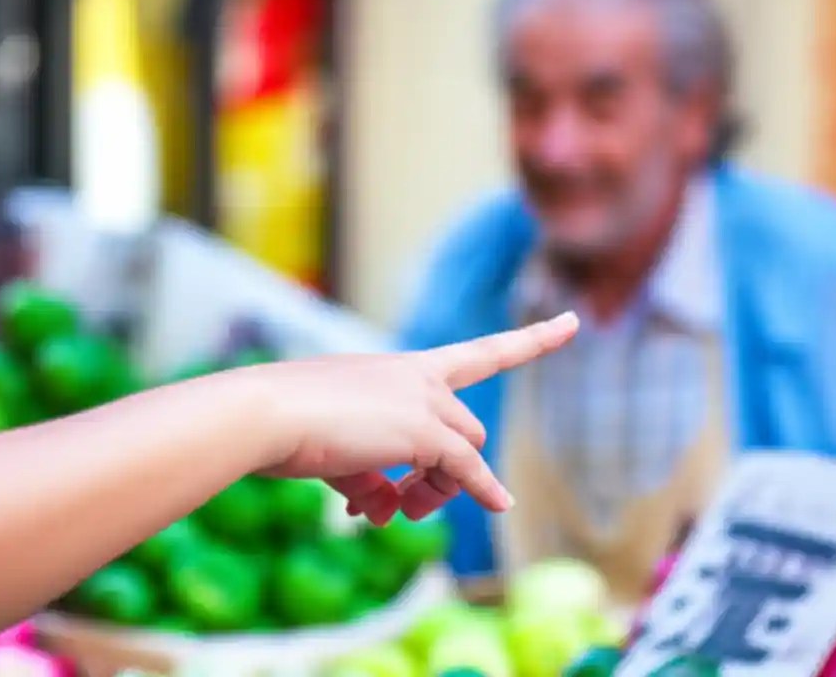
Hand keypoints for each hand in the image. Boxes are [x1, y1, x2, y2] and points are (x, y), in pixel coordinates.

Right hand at [246, 312, 578, 523]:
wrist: (263, 414)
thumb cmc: (288, 424)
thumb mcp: (337, 450)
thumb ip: (369, 476)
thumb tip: (384, 509)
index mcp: (402, 369)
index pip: (477, 354)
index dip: (531, 341)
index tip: (571, 323)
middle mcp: (421, 378)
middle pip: (467, 431)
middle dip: (443, 477)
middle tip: (402, 508)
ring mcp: (425, 401)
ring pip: (464, 453)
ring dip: (438, 491)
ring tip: (395, 511)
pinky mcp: (423, 431)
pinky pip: (466, 469)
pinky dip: (481, 490)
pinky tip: (498, 504)